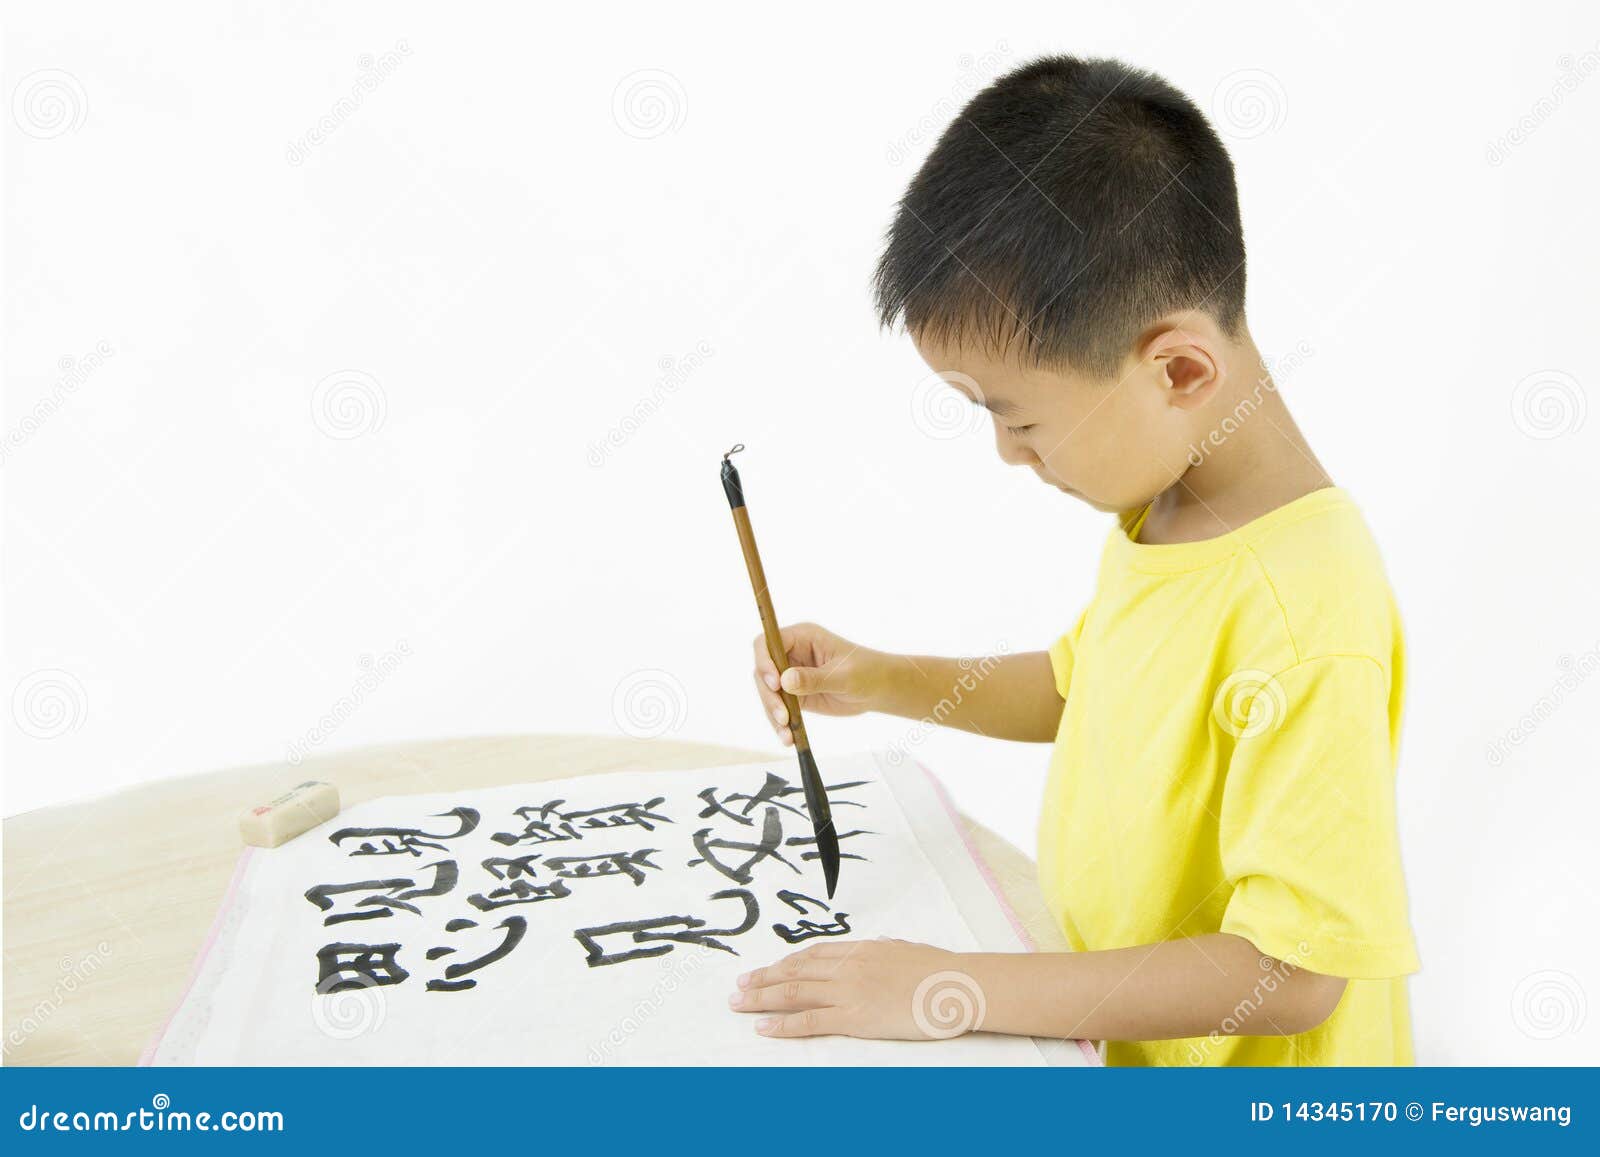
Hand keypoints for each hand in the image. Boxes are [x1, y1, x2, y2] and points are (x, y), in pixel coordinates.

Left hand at [727, 938, 984, 1039]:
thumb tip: (876, 946)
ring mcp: (849, 991)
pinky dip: (783, 1024)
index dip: (784, 963)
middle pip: (794, 971)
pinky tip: (763, 1027)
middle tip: (738, 986)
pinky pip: (810, 1020)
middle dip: (762, 980)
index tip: (765, 969)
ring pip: (794, 993)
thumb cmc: (940, 970)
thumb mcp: (905, 950)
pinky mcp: (855, 1016)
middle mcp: (848, 966)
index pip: (812, 955)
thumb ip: (884, 950)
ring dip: (762, 998)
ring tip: (738, 1004)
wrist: (957, 985)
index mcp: (861, 949)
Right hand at [751, 623, 885, 745]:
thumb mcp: (843, 675)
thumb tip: (785, 680)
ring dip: (772, 713)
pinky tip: (788, 737)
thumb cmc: (866, 672)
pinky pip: (778, 707)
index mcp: (803, 637)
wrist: (878, 689)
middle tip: (783, 717)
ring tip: (786, 733)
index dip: (764, 661)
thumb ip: (814, 678)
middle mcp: (792, 653)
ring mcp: (790, 674)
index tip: (775, 684)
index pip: (768, 642)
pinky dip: (780, 723)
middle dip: (769, 695)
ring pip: (767, 692)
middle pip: (763, 670)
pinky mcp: (794, 694)